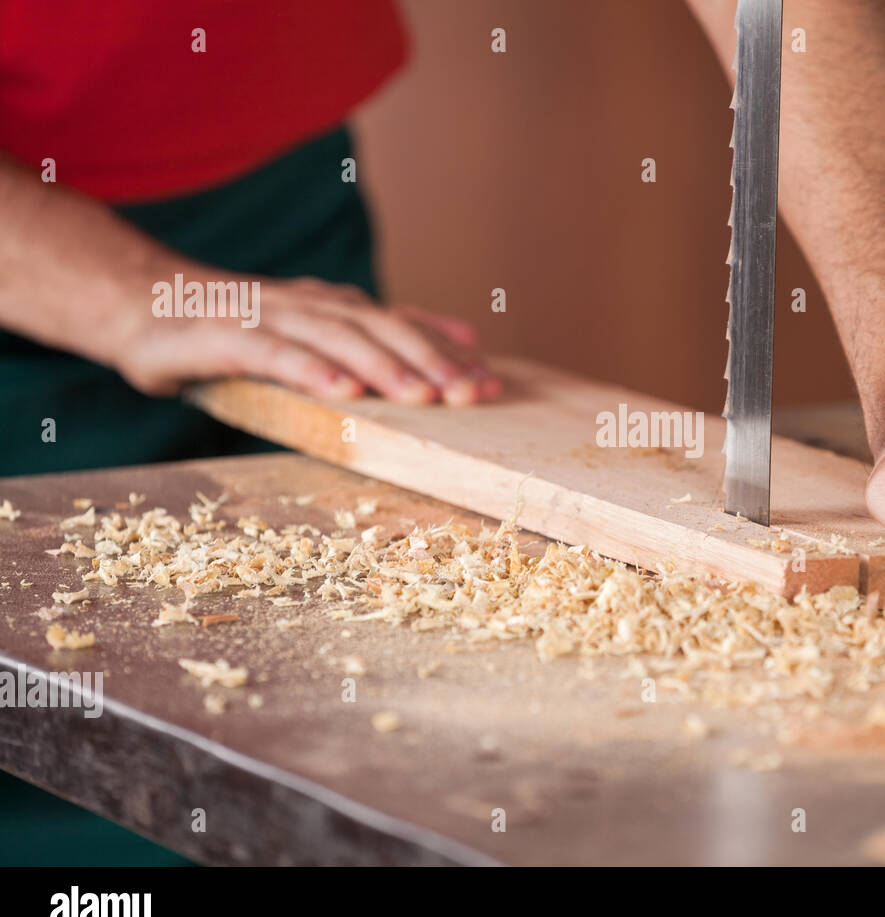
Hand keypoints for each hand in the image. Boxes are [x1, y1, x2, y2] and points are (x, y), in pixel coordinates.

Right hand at [115, 276, 500, 404]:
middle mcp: (310, 304)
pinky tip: (341, 393)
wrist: (140, 299)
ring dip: (381, 366)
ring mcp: (267, 316)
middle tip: (470, 394)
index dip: (447, 354)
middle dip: (429, 361)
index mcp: (335, 306)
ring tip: (420, 396)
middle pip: (380, 330)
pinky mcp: (223, 335)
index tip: (491, 384)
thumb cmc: (239, 324)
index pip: (402, 327)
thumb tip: (465, 336)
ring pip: (335, 339)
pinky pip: (273, 354)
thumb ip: (388, 332)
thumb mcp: (320, 326)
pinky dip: (309, 370)